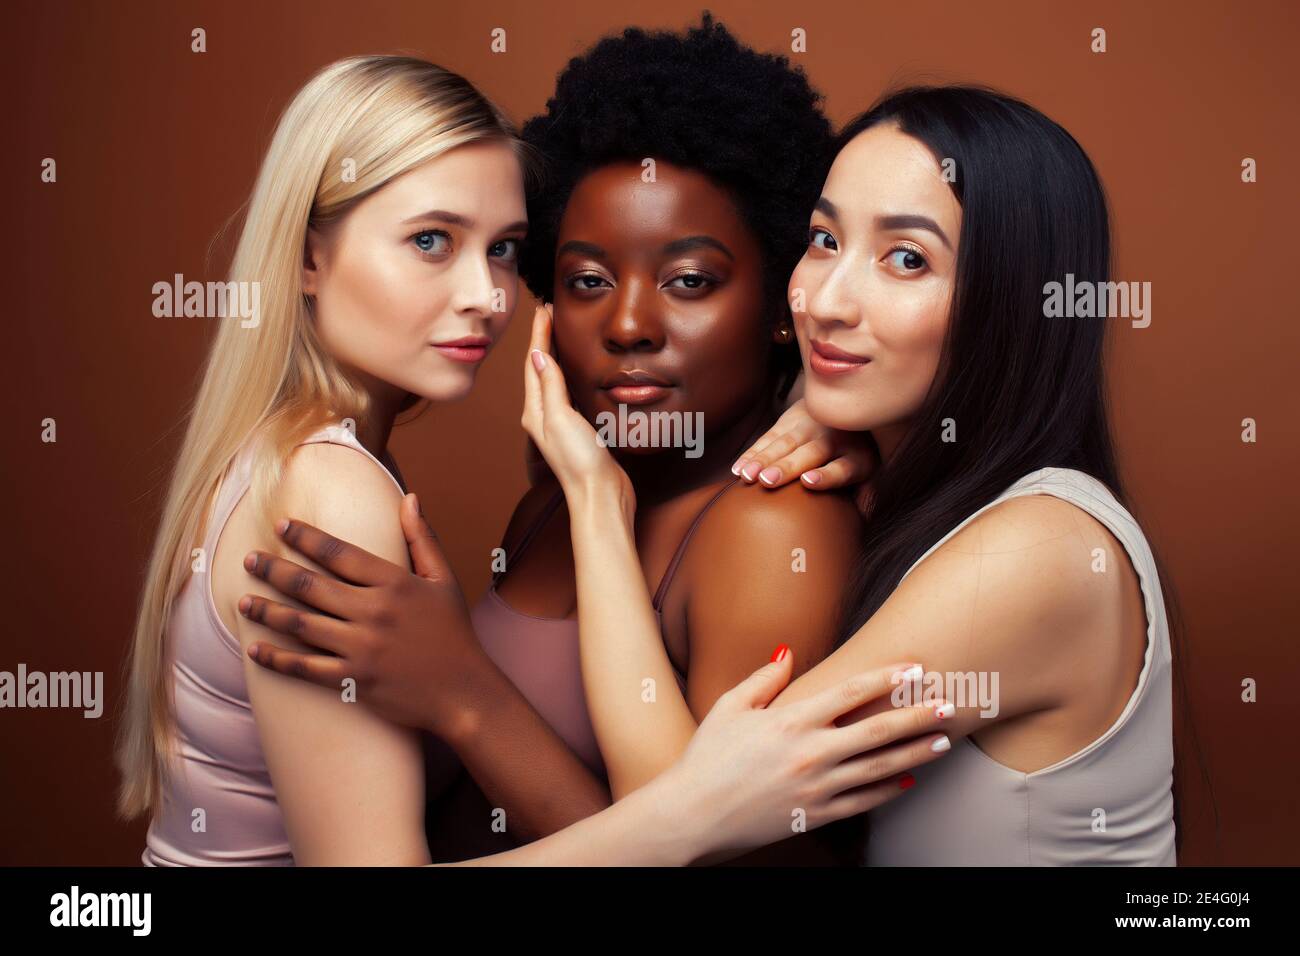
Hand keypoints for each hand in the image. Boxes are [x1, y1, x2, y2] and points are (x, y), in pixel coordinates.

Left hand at [239, 494, 483, 735]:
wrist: (463, 692)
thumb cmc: (454, 633)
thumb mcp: (444, 580)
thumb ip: (422, 538)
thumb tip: (409, 497)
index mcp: (394, 583)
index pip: (339, 552)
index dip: (306, 537)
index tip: (280, 525)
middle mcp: (374, 612)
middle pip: (311, 585)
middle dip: (274, 570)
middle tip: (248, 559)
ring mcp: (362, 647)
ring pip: (301, 624)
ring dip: (268, 612)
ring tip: (243, 602)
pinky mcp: (354, 680)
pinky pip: (306, 667)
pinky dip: (277, 658)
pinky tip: (256, 649)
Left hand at [520, 303, 633, 514]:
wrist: (601, 495)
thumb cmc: (579, 461)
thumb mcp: (561, 418)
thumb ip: (550, 386)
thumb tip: (538, 355)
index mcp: (534, 410)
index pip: (534, 362)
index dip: (539, 334)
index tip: (545, 308)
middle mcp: (544, 415)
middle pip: (541, 368)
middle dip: (545, 339)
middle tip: (552, 312)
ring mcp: (561, 423)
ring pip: (555, 379)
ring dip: (557, 354)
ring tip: (563, 332)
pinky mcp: (579, 429)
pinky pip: (571, 392)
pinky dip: (572, 373)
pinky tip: (580, 369)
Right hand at [652, 652, 952, 861]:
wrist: (692, 815)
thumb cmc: (706, 758)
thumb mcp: (728, 707)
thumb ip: (763, 679)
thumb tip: (788, 652)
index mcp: (790, 720)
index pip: (851, 692)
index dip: (887, 678)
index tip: (914, 669)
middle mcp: (810, 752)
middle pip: (878, 730)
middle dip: (918, 715)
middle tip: (948, 704)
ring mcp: (817, 787)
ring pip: (880, 767)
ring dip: (915, 752)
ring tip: (943, 740)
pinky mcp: (816, 815)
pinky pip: (863, 801)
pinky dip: (889, 790)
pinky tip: (908, 780)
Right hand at [729, 397, 876, 499]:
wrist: (845, 407)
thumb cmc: (854, 453)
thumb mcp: (869, 471)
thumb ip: (867, 496)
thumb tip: (859, 525)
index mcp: (856, 458)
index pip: (842, 469)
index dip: (826, 476)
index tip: (808, 481)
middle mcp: (833, 439)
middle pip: (809, 455)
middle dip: (787, 467)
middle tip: (767, 481)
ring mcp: (810, 427)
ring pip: (784, 444)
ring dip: (763, 460)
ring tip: (747, 476)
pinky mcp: (789, 420)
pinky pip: (768, 437)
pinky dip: (752, 453)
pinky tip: (739, 469)